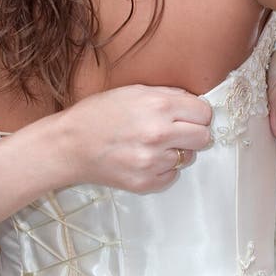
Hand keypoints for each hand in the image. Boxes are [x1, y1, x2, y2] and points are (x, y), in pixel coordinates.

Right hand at [59, 85, 212, 191]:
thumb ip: (168, 96)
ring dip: (177, 152)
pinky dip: (163, 169)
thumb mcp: (134, 92)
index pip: (204, 113)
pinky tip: (144, 160)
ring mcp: (153, 163)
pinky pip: (172, 176)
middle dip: (194, 133)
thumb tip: (195, 105)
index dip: (197, 114)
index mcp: (159, 106)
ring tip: (153, 146)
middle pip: (203, 138)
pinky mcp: (146, 184)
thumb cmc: (99, 115)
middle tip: (177, 132)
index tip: (188, 116)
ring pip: (188, 158)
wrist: (70, 146)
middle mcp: (159, 135)